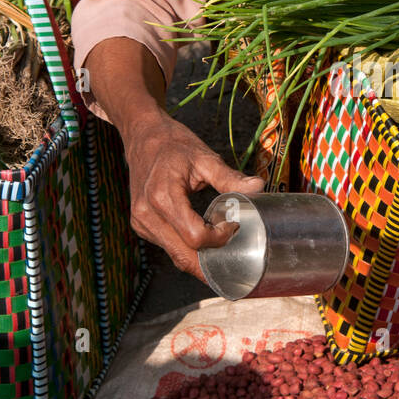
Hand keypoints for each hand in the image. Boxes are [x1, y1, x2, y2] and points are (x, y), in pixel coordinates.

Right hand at [125, 111, 263, 280]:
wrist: (143, 136)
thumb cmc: (173, 144)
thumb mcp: (205, 157)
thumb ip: (230, 178)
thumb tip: (258, 188)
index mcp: (163, 197)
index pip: (195, 236)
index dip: (218, 238)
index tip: (233, 225)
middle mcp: (147, 214)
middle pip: (183, 256)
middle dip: (210, 263)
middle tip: (235, 257)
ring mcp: (141, 222)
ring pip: (174, 255)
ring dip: (199, 258)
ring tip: (220, 245)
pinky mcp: (141, 225)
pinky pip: (168, 246)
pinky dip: (186, 248)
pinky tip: (202, 240)